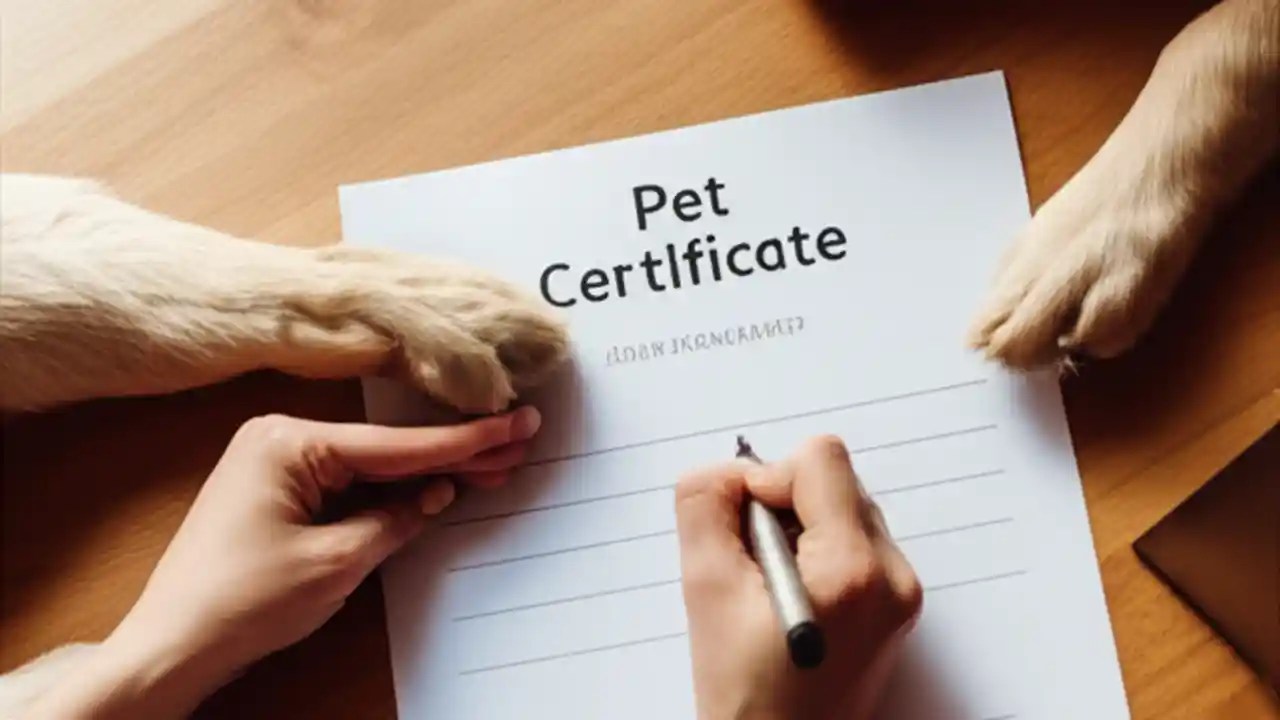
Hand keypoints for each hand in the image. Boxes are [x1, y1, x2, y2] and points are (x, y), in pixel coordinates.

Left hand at [24, 407, 540, 718]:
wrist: (173, 645)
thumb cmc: (240, 602)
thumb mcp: (336, 562)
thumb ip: (395, 519)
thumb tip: (437, 493)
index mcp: (288, 441)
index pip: (395, 444)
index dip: (462, 441)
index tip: (513, 425)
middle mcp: (281, 437)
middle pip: (387, 446)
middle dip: (454, 451)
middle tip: (517, 439)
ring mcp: (277, 460)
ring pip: (371, 463)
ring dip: (426, 470)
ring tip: (493, 463)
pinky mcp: (278, 488)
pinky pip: (347, 480)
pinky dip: (390, 488)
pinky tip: (437, 483)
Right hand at [676, 435, 922, 719]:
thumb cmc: (746, 699)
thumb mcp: (706, 590)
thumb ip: (706, 507)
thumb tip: (726, 472)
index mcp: (853, 569)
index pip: (820, 459)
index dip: (767, 478)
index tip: (743, 525)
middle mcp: (893, 577)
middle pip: (835, 482)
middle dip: (783, 508)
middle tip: (752, 566)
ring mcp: (900, 595)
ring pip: (843, 510)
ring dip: (799, 531)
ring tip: (770, 591)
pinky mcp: (895, 608)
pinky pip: (854, 544)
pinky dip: (816, 554)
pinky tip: (791, 599)